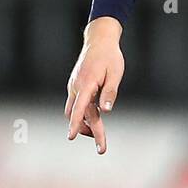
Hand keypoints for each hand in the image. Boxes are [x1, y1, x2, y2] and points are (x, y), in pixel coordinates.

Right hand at [65, 17, 124, 153]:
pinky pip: (75, 105)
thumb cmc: (110, 57)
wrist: (99, 40)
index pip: (79, 108)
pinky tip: (94, 117)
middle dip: (87, 131)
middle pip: (77, 115)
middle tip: (102, 147)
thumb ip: (110, 92)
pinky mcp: (75, 86)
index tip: (71, 137)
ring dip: (84, 123)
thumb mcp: (115, 74)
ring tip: (98, 132)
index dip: (76, 124)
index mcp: (86, 84)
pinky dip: (83, 114)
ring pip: (73, 111)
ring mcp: (73, 86)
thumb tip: (106, 110)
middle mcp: (76, 86)